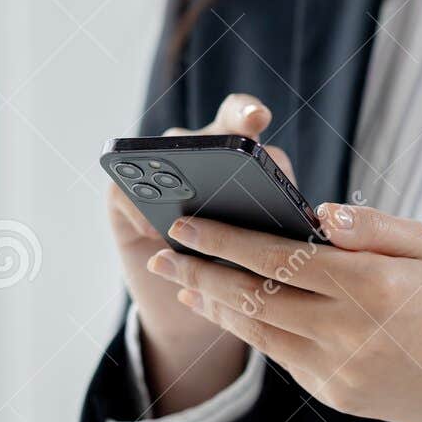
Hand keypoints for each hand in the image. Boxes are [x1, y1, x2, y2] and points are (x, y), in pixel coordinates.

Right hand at [106, 93, 299, 415]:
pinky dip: (141, 211)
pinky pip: (127, 192)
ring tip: (187, 207)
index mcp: (239, 155)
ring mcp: (156, 172)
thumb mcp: (273, 248)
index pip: (242, 116)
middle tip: (221, 155)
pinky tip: (153, 231)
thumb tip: (298, 220)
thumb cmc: (247, 271)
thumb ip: (284, 224)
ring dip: (175, 180)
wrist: (202, 309)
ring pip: (162, 158)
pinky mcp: (123, 198)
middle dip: (213, 145)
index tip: (257, 119)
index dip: (246, 112)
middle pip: (201, 135)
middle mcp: (194, 153)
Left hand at [143, 200, 421, 421]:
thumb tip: (317, 213)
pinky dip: (246, 331)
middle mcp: (347, 330)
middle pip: (253, 298)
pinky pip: (279, 356)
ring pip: (256, 332)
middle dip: (198, 274)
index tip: (185, 225)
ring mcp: (337, 368)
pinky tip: (223, 311)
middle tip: (157, 256)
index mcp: (369, 283)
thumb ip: (370, 225)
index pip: (278, 257)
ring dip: (211, 305)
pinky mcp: (332, 394)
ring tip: (179, 282)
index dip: (225, 241)